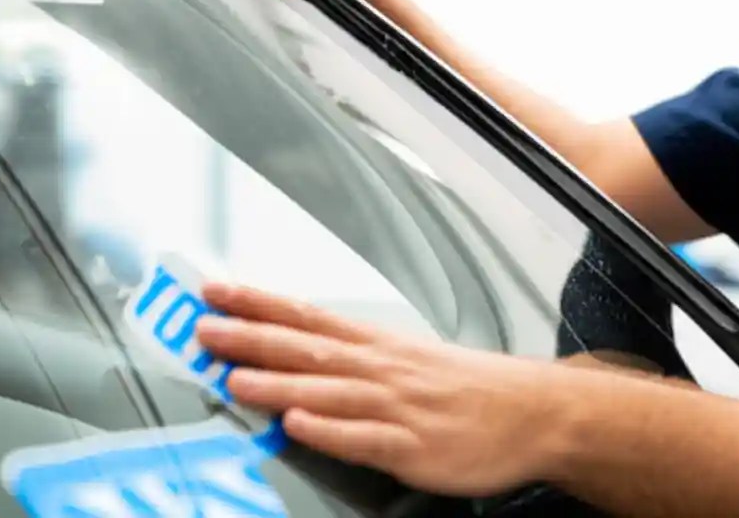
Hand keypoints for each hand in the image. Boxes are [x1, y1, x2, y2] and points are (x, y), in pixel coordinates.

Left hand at [194, 283, 575, 496]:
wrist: (533, 412)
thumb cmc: (469, 388)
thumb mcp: (409, 359)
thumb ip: (354, 359)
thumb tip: (299, 354)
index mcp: (378, 345)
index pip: (307, 316)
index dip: (258, 304)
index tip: (216, 291)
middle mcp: (381, 369)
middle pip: (307, 348)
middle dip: (252, 338)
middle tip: (205, 330)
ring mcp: (397, 408)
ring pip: (329, 392)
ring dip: (278, 384)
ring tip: (235, 380)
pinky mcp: (414, 447)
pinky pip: (365, 439)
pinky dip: (330, 431)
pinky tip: (298, 426)